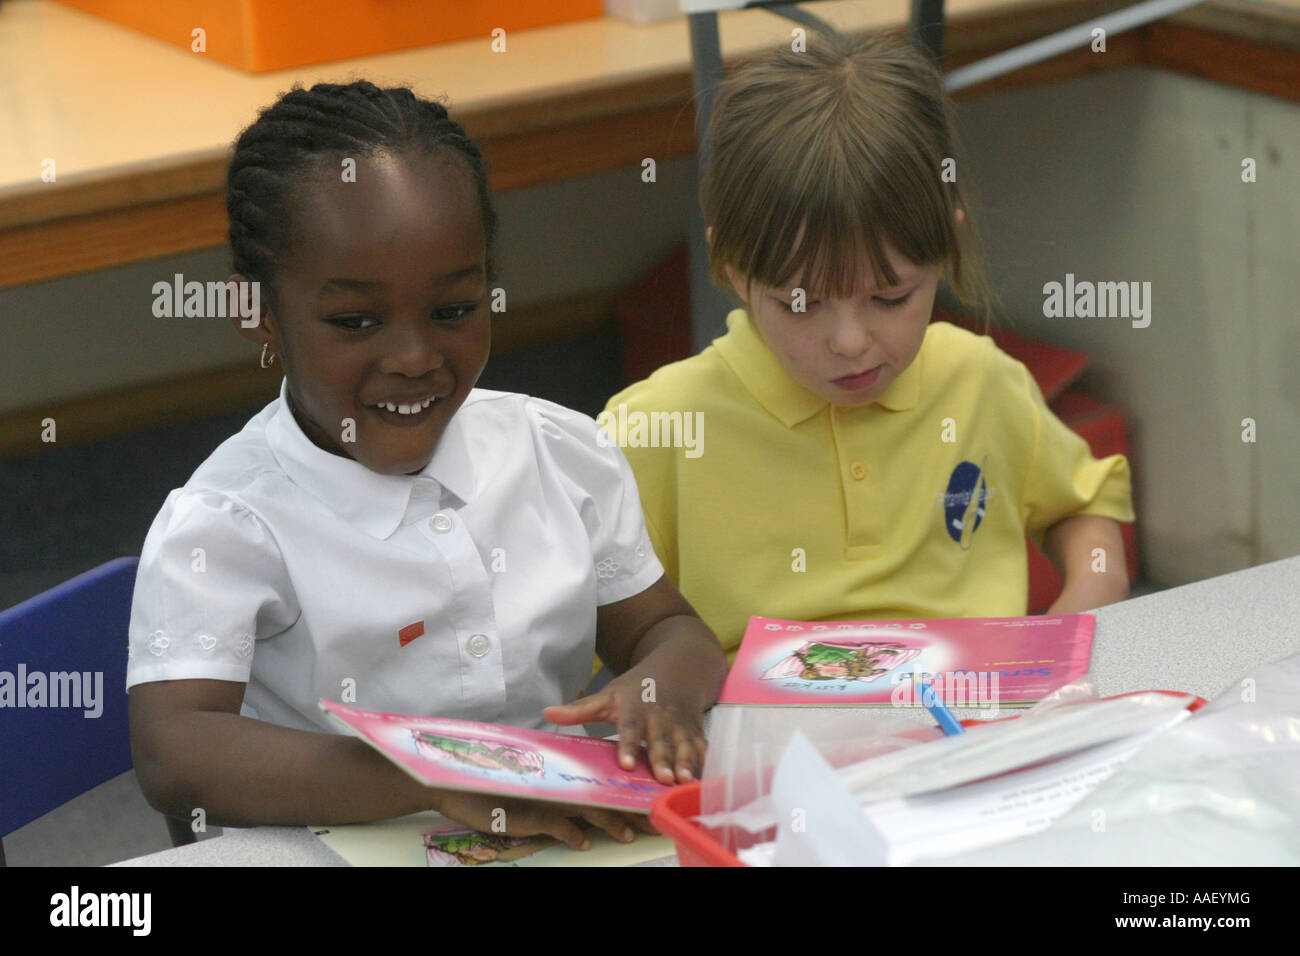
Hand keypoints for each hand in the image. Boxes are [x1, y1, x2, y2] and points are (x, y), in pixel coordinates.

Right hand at [435, 791, 656, 849]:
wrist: (457, 782)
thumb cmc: (496, 789)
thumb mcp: (531, 799)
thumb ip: (557, 811)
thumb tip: (582, 832)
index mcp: (562, 779)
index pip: (600, 786)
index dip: (624, 795)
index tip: (648, 802)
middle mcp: (559, 785)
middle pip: (602, 798)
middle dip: (628, 810)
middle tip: (653, 822)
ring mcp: (546, 797)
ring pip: (586, 809)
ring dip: (608, 822)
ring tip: (628, 835)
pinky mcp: (529, 811)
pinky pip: (555, 824)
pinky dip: (570, 834)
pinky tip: (584, 843)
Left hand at [543, 674, 708, 784]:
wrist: (679, 667)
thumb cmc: (637, 687)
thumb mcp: (608, 693)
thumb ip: (580, 709)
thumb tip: (546, 713)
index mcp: (636, 707)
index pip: (630, 727)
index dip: (628, 745)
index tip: (625, 764)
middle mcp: (660, 716)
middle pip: (661, 739)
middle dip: (663, 758)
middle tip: (663, 778)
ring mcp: (681, 724)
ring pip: (684, 744)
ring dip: (686, 762)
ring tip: (684, 781)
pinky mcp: (696, 731)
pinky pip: (703, 747)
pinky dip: (706, 763)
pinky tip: (706, 780)